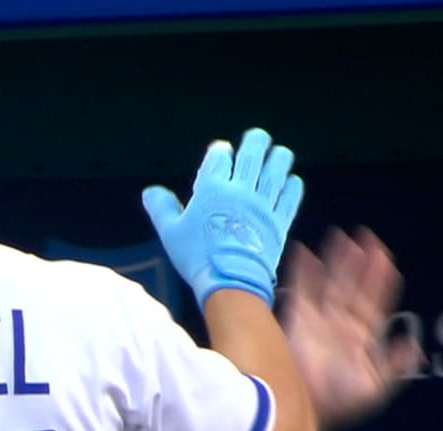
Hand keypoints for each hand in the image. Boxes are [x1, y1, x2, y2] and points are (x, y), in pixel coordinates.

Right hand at [143, 128, 303, 307]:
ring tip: (280, 153)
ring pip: (275, 173)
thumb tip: (150, 192)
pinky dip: (292, 188)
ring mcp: (261, 206)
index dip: (221, 150)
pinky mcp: (277, 223)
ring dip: (279, 159)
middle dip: (256, 142)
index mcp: (212, 190)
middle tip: (258, 137)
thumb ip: (161, 208)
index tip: (222, 150)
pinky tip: (292, 181)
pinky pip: (289, 199)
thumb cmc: (197, 258)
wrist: (229, 282)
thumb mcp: (170, 233)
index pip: (219, 158)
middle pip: (252, 157)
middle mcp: (240, 192)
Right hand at [281, 227, 421, 430]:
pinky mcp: (295, 319)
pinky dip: (301, 271)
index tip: (385, 258)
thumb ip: (394, 363)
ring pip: (328, 283)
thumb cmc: (337, 403)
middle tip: (365, 236)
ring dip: (334, 261)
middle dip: (358, 262)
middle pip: (352, 286)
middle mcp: (339, 324)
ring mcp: (317, 320)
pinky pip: (300, 289)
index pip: (375, 301)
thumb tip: (414, 344)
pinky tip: (304, 251)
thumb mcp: (374, 387)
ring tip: (339, 237)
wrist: (299, 408)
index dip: (380, 280)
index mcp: (360, 337)